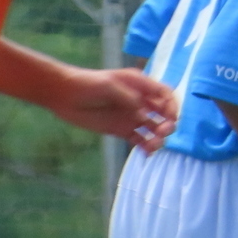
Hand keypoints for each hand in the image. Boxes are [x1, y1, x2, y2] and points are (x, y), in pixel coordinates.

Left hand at [50, 68, 177, 151]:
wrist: (65, 95)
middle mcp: (139, 101)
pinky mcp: (122, 130)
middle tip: (162, 132)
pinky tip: (147, 153)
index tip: (171, 117)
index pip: (165, 94)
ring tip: (154, 146)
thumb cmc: (87, 84)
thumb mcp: (109, 86)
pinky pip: (140, 140)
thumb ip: (129, 98)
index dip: (173, 105)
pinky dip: (146, 147)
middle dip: (168, 123)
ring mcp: (131, 117)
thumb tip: (145, 114)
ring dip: (159, 138)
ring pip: (153, 129)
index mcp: (140, 85)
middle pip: (163, 113)